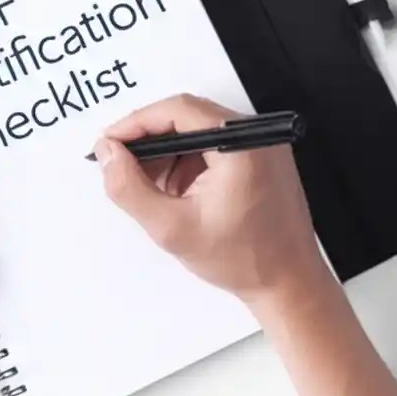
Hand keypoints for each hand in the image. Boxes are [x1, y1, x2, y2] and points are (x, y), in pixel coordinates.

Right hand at [93, 94, 326, 310]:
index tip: (110, 142)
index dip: (136, 123)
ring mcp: (263, 145)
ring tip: (155, 192)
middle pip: (187, 117)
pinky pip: (214, 147)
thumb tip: (108, 154)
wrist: (288, 285)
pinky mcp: (262, 159)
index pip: (177, 110)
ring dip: (169, 155)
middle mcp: (256, 136)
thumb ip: (129, 187)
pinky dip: (189, 164)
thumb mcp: (172, 227)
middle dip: (150, 142)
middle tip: (123, 167)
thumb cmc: (244, 260)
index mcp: (241, 144)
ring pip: (198, 132)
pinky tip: (179, 195)